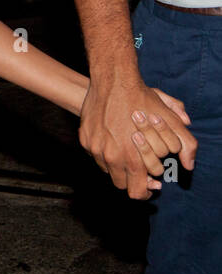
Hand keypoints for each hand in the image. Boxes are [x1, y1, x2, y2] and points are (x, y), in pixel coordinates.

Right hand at [79, 73, 195, 198]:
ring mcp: (96, 149)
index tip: (150, 184)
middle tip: (139, 168)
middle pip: (121, 184)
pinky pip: (96, 155)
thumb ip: (185, 144)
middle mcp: (111, 157)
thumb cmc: (142, 100)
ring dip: (117, 165)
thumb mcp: (170, 121)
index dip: (145, 191)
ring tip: (126, 151)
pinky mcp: (85, 140)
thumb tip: (189, 164)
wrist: (113, 82)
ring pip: (107, 169)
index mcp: (132, 159)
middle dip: (131, 179)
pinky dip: (105, 152)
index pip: (137, 191)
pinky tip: (113, 138)